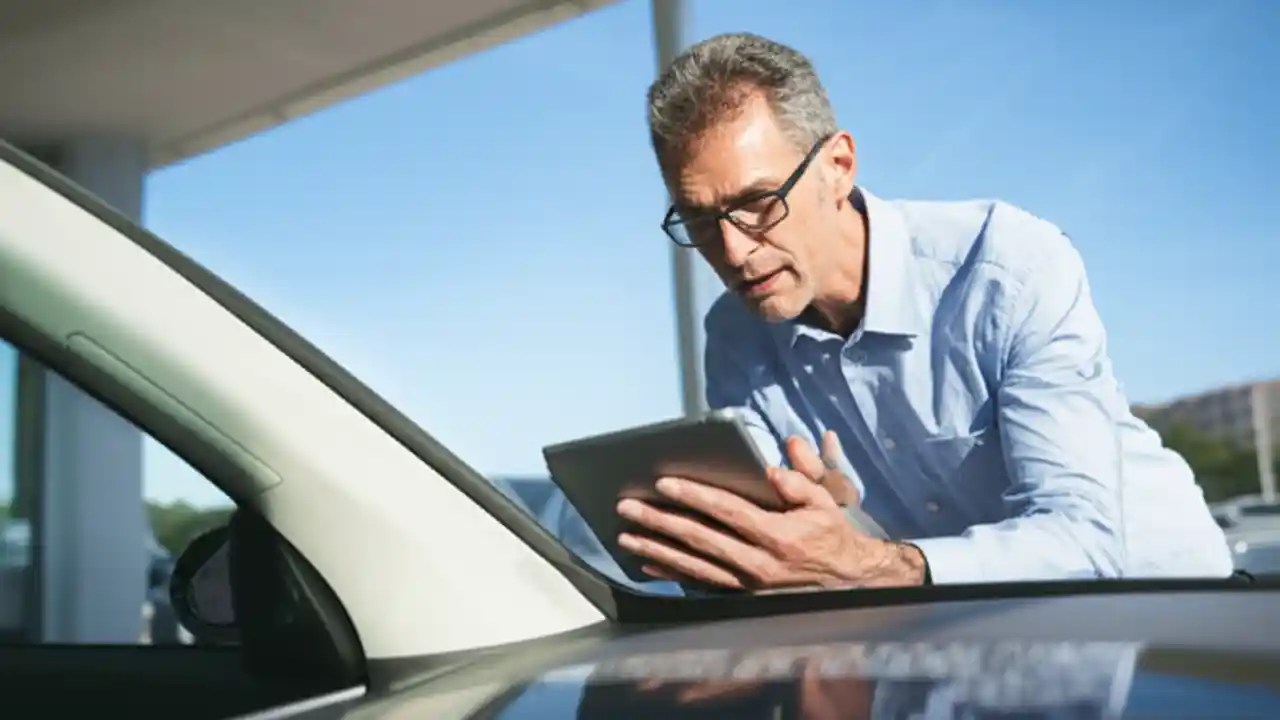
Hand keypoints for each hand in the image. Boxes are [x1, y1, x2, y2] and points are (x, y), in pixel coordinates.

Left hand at [617, 432, 926, 590]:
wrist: (850, 583)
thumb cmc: (832, 535)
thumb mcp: (825, 502)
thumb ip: (799, 482)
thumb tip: (771, 467)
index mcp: (777, 535)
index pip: (726, 511)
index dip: (693, 496)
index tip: (663, 483)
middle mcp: (757, 563)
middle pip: (699, 539)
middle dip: (660, 521)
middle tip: (627, 507)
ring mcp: (747, 584)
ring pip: (693, 565)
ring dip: (656, 550)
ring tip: (626, 537)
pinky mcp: (742, 596)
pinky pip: (701, 584)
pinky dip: (673, 574)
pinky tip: (648, 565)